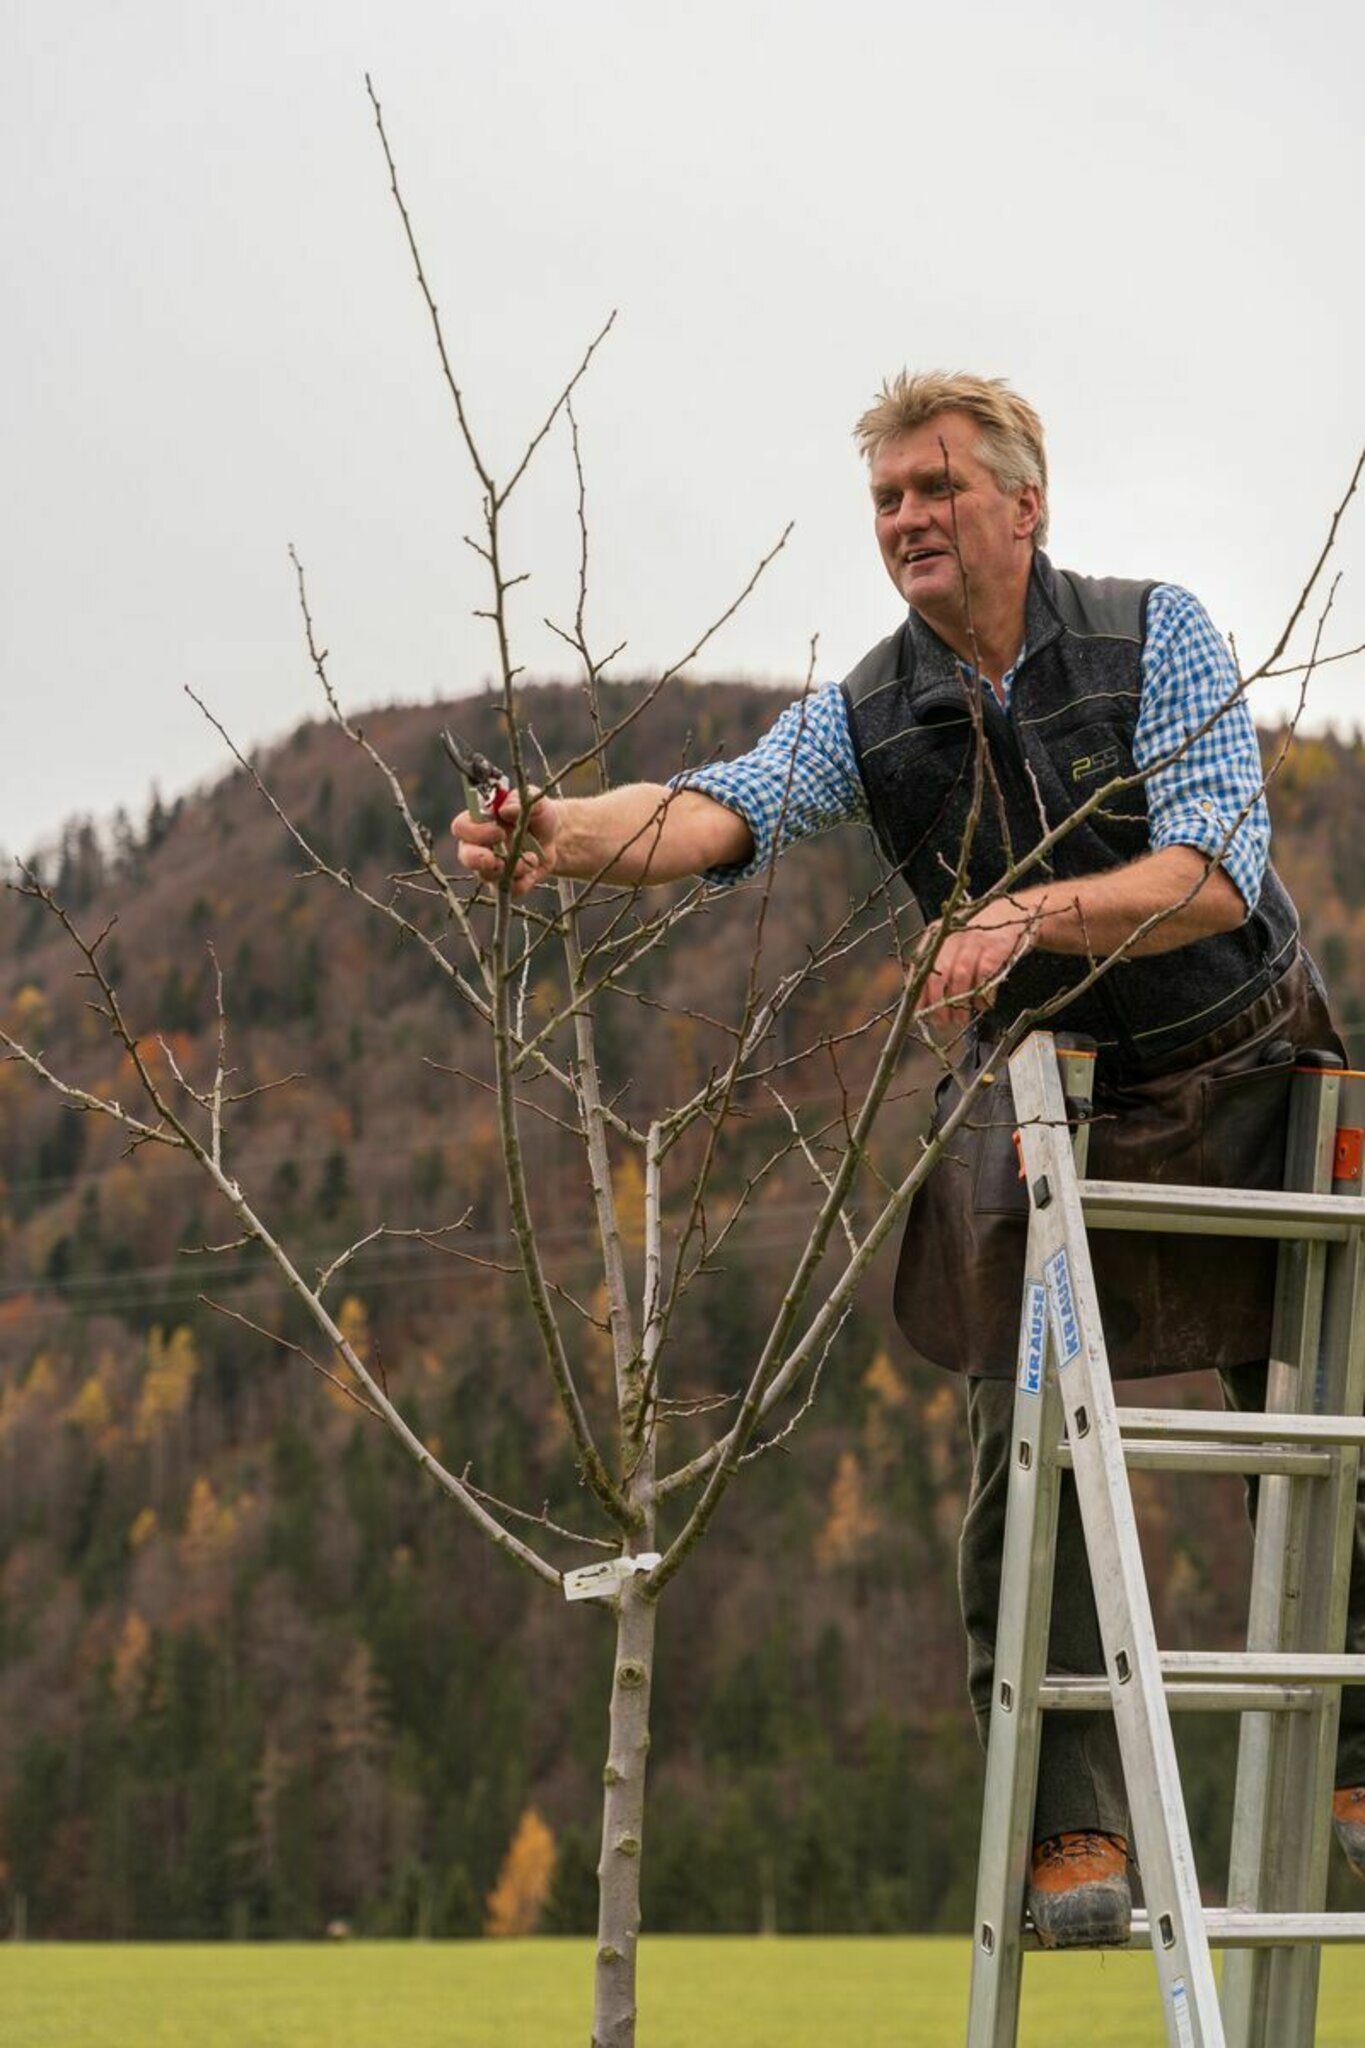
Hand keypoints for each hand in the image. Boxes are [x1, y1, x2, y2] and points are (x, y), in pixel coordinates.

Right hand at [450, 789, 556, 897]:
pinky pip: (506, 891)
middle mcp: (479, 845)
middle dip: (478, 860)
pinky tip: (533, 871)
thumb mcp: (534, 801)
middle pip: (464, 856)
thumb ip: (518, 799)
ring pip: (486, 876)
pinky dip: (521, 884)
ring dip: (510, 870)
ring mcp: (490, 867)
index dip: (475, 832)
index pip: (461, 827)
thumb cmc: (537, 815)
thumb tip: (505, 810)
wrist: (554, 838)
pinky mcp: (504, 883)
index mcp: (480, 821)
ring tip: (531, 859)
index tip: (499, 832)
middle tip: (497, 860)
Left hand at [913, 896, 1037, 1034]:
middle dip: (938, 1003)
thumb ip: (937, 965)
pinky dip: (983, 994)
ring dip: (960, 1003)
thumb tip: (923, 1002)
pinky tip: (983, 1005)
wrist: (1014, 915)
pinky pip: (985, 974)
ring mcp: (975, 939)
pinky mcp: (996, 945)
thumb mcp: (953, 943)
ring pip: (961, 975)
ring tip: (961, 1020)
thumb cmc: (978, 937)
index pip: (920, 967)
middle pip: (939, 973)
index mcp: (937, 934)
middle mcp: (953, 935)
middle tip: (942, 1023)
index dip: (919, 993)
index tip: (920, 1014)